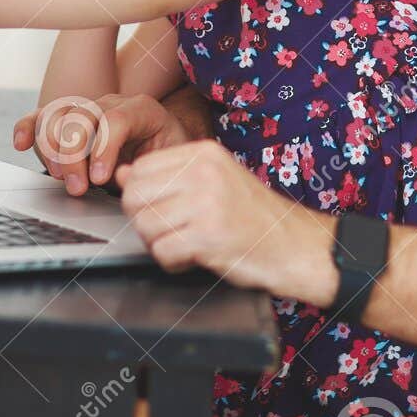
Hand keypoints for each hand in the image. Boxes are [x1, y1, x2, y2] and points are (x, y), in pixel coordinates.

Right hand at [13, 92, 197, 195]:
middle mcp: (112, 102)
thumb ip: (153, 167)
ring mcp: (88, 107)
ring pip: (58, 115)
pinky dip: (28, 128)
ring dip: (52, 148)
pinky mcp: (69, 118)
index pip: (115, 120)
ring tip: (61, 178)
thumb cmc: (167, 154)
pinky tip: (20, 144)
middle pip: (81, 116)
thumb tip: (124, 178)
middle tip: (77, 187)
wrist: (163, 141)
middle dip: (74, 154)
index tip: (100, 179)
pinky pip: (42, 116)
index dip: (103, 149)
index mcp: (143, 109)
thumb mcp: (172, 161)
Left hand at [114, 140, 338, 302]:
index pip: (139, 169)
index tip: (162, 209)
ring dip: (159, 244)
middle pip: (134, 197)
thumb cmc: (253, 215)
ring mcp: (206, 204)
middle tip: (170, 231)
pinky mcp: (208, 237)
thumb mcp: (212, 181)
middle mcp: (203, 173)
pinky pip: (162, 252)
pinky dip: (173, 262)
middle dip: (144, 222)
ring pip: (145, 226)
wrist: (295, 244)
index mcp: (203, 154)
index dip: (141, 197)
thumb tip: (121, 174)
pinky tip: (194, 257)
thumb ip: (168, 175)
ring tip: (186, 243)